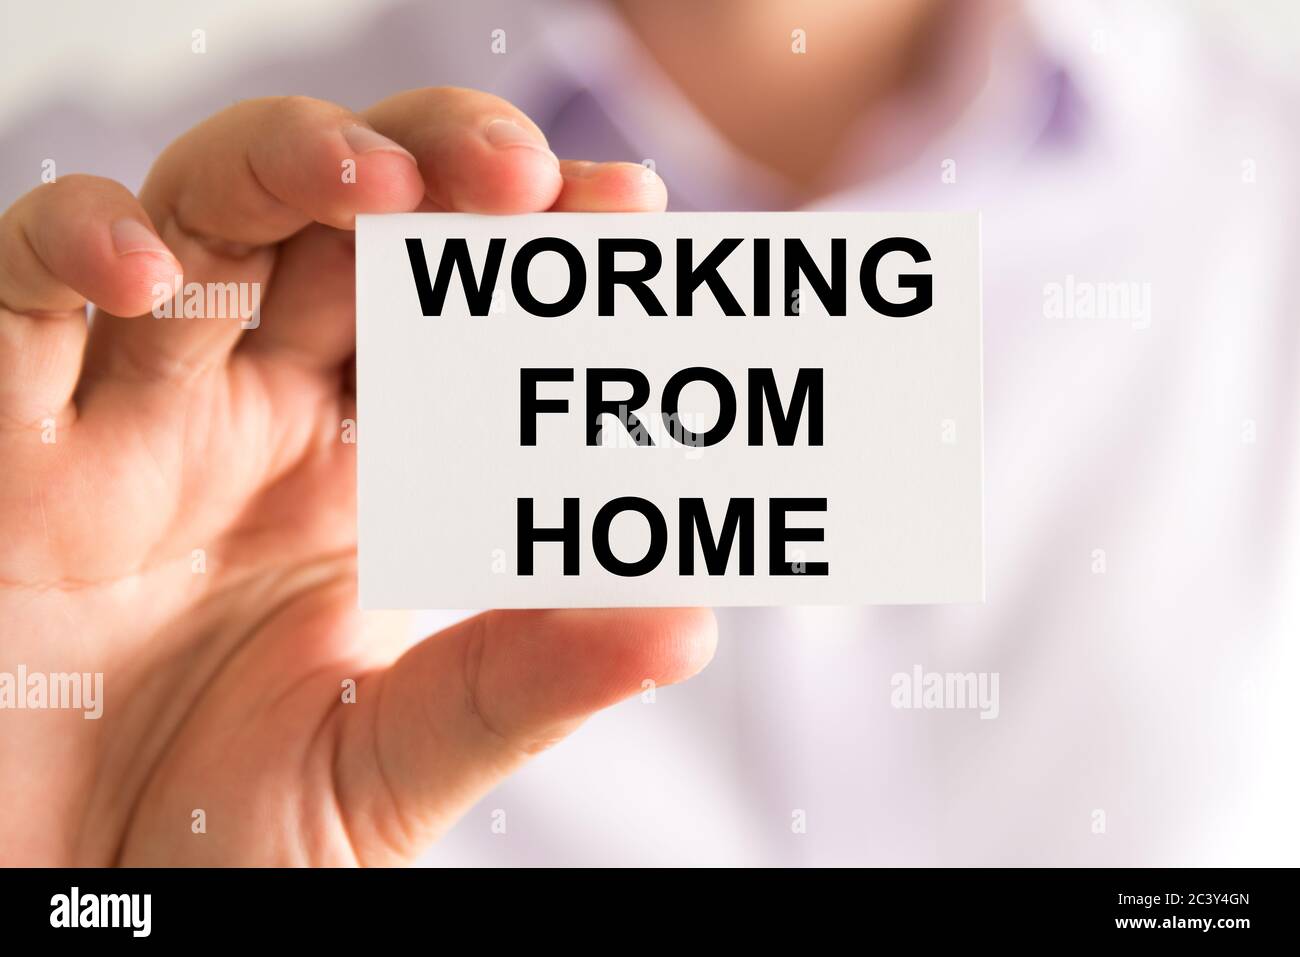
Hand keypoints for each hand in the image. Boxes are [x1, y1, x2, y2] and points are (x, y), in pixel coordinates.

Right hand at [0, 89, 715, 864]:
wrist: (77, 917)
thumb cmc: (220, 845)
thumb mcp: (392, 763)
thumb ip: (523, 682)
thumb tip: (684, 621)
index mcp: (358, 479)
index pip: (455, 318)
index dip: (528, 256)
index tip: (624, 210)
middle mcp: (251, 419)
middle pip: (345, 227)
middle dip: (434, 169)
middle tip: (520, 177)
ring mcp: (126, 420)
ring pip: (201, 216)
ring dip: (287, 166)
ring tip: (383, 179)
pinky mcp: (3, 449)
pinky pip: (19, 299)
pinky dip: (74, 246)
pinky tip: (148, 263)